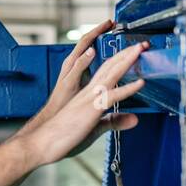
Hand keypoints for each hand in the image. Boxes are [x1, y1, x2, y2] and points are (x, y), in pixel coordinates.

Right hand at [20, 40, 146, 166]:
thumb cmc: (65, 134)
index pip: (107, 70)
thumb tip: (134, 119)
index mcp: (89, 93)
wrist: (44, 142)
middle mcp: (89, 91)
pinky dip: (127, 88)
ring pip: (111, 73)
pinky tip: (140, 82)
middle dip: (127, 53)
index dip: (121, 60)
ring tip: (140, 49)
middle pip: (110, 65)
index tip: (134, 52)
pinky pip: (112, 95)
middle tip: (142, 43)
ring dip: (127, 60)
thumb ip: (114, 121)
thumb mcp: (95, 127)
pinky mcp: (92, 109)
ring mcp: (90, 97)